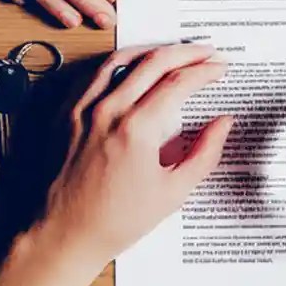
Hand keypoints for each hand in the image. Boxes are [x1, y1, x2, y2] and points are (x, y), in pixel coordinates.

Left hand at [0, 43, 230, 285]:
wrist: (62, 236)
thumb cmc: (115, 221)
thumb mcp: (172, 193)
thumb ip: (204, 153)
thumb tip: (223, 123)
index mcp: (136, 129)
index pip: (178, 83)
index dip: (205, 70)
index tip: (220, 67)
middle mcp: (107, 110)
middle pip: (153, 62)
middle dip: (185, 51)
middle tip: (206, 51)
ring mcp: (81, 109)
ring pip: (120, 59)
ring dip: (151, 50)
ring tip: (172, 50)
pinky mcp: (64, 114)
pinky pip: (92, 74)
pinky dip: (117, 63)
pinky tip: (130, 66)